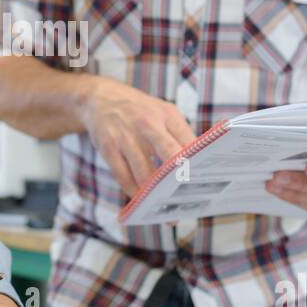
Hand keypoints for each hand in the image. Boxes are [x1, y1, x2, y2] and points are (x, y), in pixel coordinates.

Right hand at [80, 77, 196, 196]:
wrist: (100, 97)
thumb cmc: (139, 111)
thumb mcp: (163, 113)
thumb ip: (180, 135)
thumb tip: (198, 167)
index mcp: (167, 115)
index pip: (189, 142)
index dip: (198, 164)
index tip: (205, 183)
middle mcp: (147, 123)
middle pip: (169, 154)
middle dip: (179, 178)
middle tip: (187, 198)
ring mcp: (126, 136)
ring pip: (144, 173)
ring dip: (154, 193)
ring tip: (164, 208)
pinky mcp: (108, 148)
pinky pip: (123, 176)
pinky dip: (133, 191)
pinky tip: (141, 200)